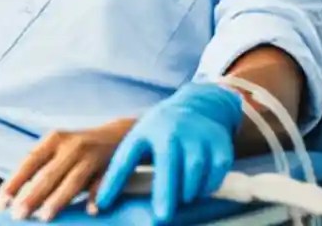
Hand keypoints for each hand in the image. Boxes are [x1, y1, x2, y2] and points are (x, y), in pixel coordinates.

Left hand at [0, 119, 133, 220]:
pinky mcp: (112, 165)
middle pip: (48, 174)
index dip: (14, 182)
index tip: (1, 201)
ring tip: (45, 216)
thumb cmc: (81, 148)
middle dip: (32, 195)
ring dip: (58, 199)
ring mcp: (91, 155)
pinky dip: (97, 196)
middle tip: (18, 214)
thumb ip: (44, 169)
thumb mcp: (61, 150)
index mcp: (53, 140)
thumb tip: (18, 196)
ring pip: (73, 180)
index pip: (29, 162)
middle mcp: (71, 145)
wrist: (120, 134)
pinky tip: (91, 210)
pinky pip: (103, 184)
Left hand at [96, 83, 243, 221]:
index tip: (102, 204)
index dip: (113, 182)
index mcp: (145, 132)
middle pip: (169, 166)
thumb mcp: (138, 140)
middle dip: (165, 193)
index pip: (125, 158)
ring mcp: (198, 137)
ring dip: (188, 192)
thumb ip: (121, 168)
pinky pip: (216, 173)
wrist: (198, 106)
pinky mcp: (220, 144)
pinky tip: (200, 188)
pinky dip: (208, 186)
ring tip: (181, 198)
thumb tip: (101, 202)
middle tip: (161, 217)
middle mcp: (172, 132)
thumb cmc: (160, 131)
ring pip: (195, 173)